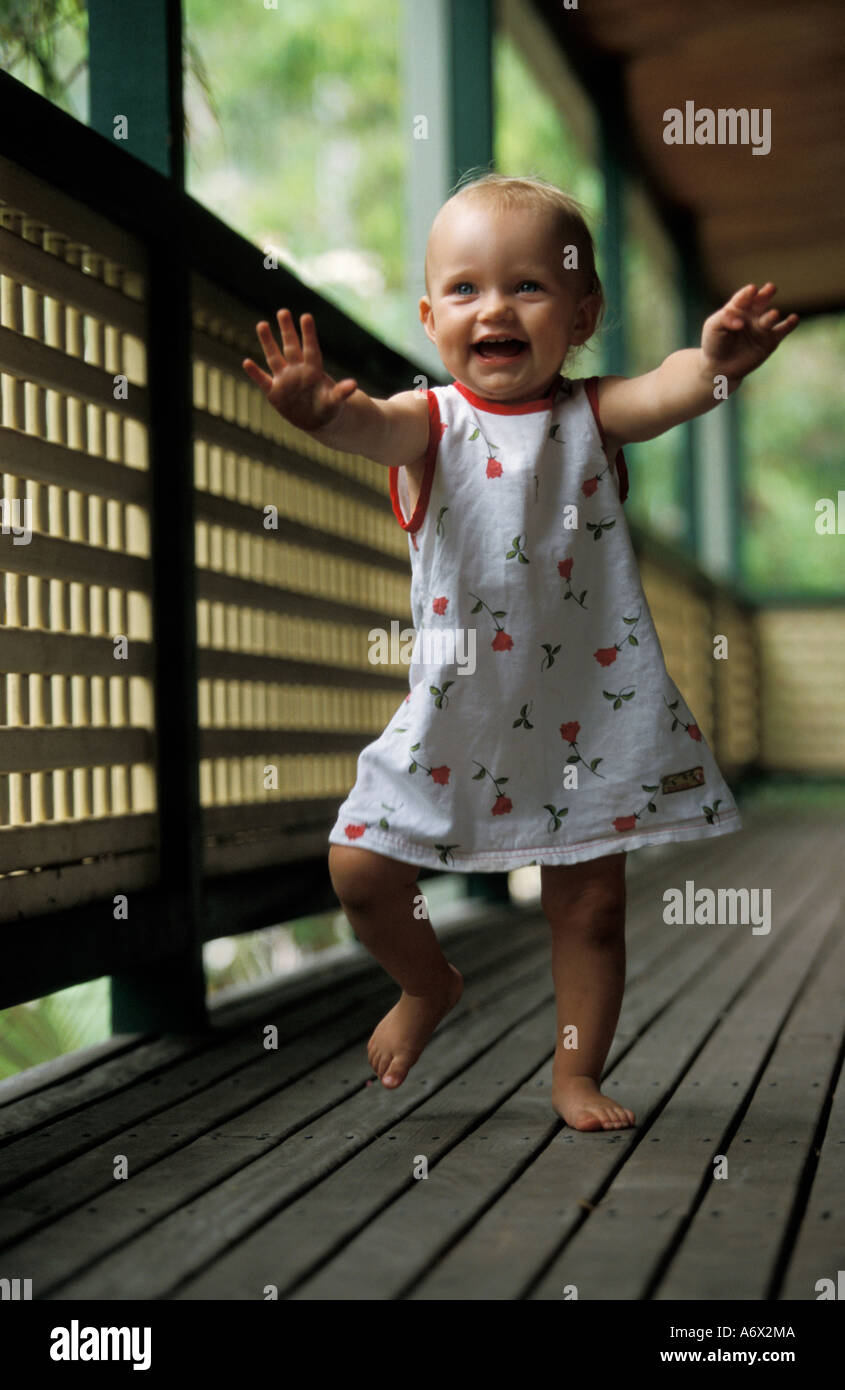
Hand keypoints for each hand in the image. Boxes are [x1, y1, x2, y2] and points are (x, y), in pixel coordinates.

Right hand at [242, 309, 357, 430]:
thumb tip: (354, 385)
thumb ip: (341, 393)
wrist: (317, 421)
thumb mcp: (335, 402)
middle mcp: (297, 370)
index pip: (310, 349)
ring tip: (262, 324)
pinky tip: (247, 362)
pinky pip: (263, 380)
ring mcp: (284, 380)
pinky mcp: (274, 392)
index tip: (306, 316)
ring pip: (274, 357)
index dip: (308, 334)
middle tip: (283, 311)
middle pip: (291, 347)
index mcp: (313, 370)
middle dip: (287, 330)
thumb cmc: (329, 408)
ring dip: (268, 342)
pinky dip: (255, 373)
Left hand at [701, 283, 798, 383]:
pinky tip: (793, 319)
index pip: (743, 298)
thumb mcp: (713, 328)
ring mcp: (762, 327)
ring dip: (772, 315)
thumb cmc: (714, 343)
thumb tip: (741, 323)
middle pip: (761, 301)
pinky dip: (790, 324)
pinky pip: (783, 330)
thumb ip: (724, 319)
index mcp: (737, 308)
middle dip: (766, 294)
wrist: (720, 367)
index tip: (752, 290)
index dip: (747, 294)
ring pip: (771, 317)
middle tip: (770, 288)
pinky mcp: (771, 340)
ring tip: (773, 314)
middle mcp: (752, 314)